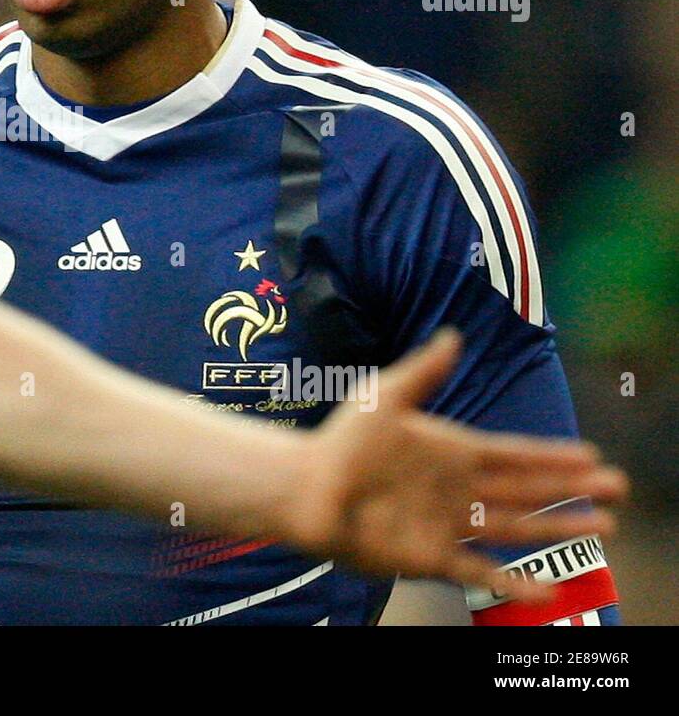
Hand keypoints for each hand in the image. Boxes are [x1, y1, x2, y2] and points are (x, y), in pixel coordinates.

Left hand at [284, 328, 627, 601]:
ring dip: (557, 527)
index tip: (591, 455)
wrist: (305, 488)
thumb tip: (453, 335)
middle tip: (616, 490)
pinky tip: (548, 586)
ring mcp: (446, 522)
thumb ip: (423, 372)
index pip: (515, 454)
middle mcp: (457, 487)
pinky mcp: (429, 555)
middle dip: (571, 490)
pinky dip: (515, 580)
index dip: (553, 456)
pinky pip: (480, 570)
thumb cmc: (342, 441)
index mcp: (452, 450)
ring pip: (516, 527)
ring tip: (602, 527)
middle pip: (527, 490)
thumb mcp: (384, 398)